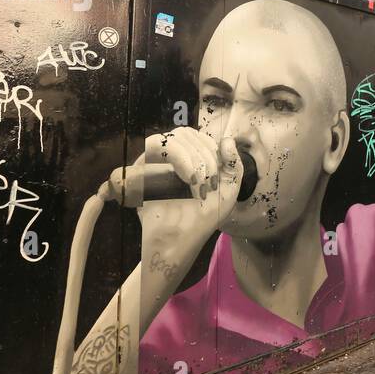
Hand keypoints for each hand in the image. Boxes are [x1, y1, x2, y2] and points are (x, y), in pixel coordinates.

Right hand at [132, 128, 243, 243]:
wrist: (180, 239)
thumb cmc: (202, 219)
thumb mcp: (228, 191)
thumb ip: (233, 165)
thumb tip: (226, 140)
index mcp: (189, 160)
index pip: (198, 137)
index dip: (211, 149)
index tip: (216, 177)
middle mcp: (170, 158)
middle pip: (186, 133)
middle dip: (205, 155)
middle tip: (208, 183)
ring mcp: (155, 162)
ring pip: (174, 137)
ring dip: (194, 157)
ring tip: (198, 182)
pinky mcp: (141, 167)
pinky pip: (158, 145)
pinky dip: (181, 158)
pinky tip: (189, 178)